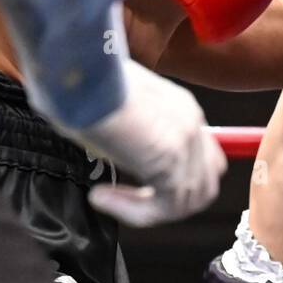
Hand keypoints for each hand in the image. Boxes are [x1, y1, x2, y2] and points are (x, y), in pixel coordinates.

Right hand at [64, 59, 226, 226]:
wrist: (75, 70)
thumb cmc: (78, 80)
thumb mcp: (109, 105)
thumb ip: (127, 130)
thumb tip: (115, 153)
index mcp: (181, 105)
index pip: (202, 155)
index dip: (175, 178)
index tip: (134, 183)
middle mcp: (191, 120)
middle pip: (207, 180)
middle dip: (172, 200)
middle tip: (130, 201)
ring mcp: (186, 139)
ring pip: (192, 199)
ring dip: (150, 209)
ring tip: (109, 199)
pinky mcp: (172, 158)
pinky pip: (167, 206)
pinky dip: (135, 212)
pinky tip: (100, 198)